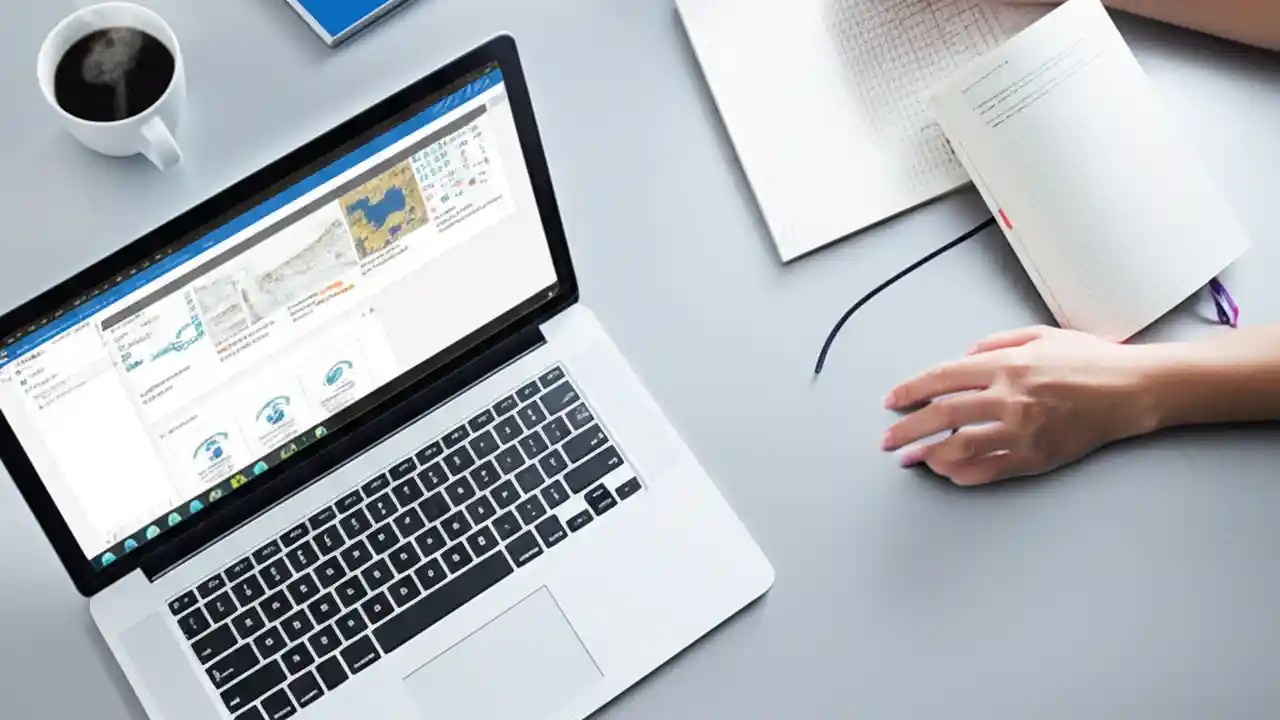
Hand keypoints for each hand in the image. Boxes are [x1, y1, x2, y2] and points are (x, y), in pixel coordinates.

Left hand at [881, 326, 1159, 485]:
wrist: (1132, 390)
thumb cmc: (1089, 359)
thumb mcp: (1040, 335)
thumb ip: (997, 342)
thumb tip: (963, 356)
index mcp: (1006, 364)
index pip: (942, 378)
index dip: (911, 391)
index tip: (891, 402)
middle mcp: (1009, 397)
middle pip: (943, 414)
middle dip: (908, 429)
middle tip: (886, 440)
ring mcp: (1022, 430)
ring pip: (960, 446)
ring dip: (928, 455)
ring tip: (910, 460)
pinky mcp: (1036, 455)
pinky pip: (990, 469)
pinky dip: (964, 473)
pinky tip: (947, 473)